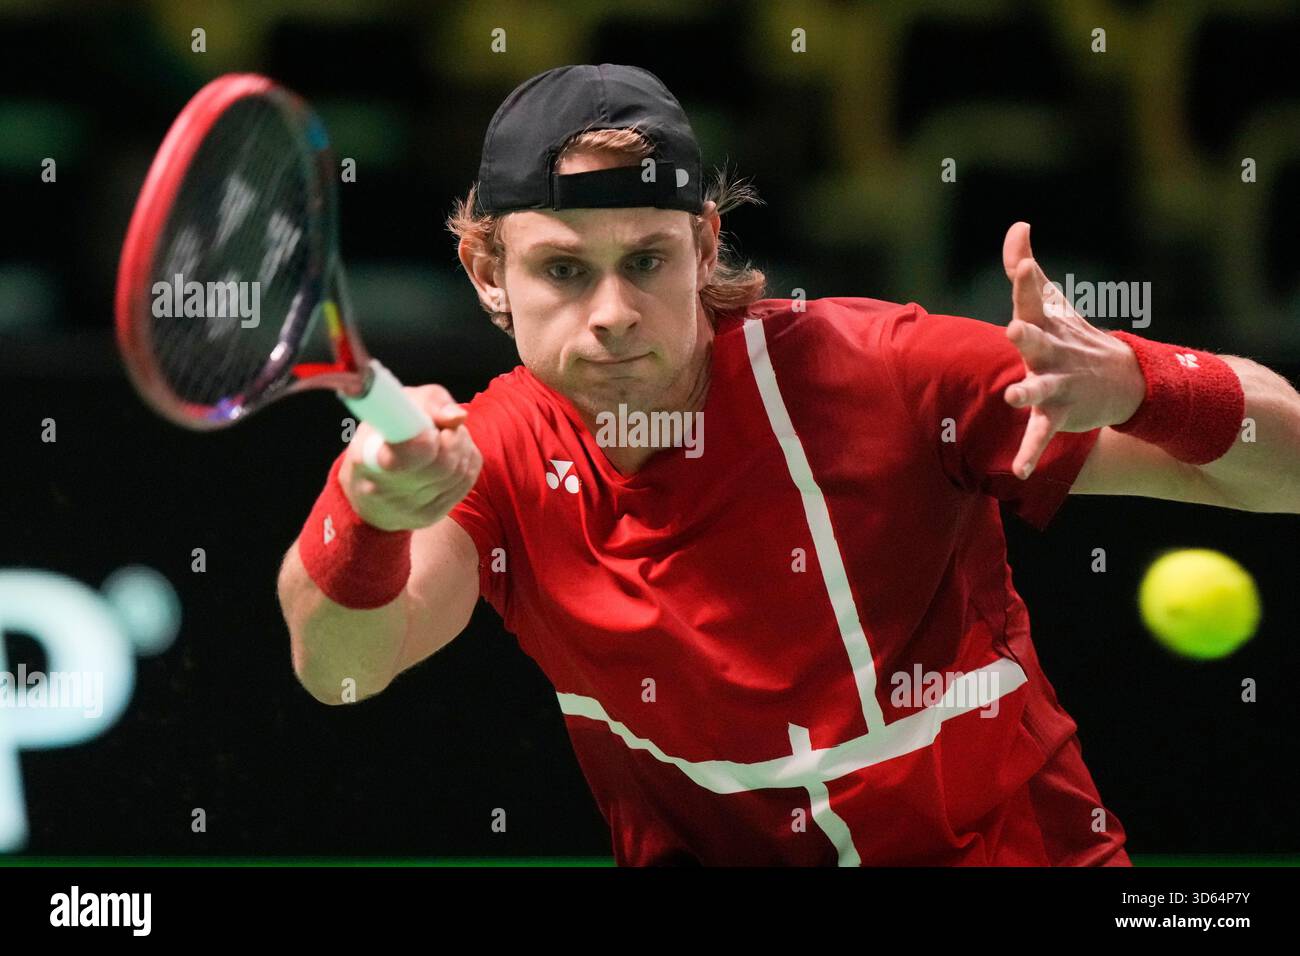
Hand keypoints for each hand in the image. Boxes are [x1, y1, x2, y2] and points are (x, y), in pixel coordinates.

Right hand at [340, 384, 482, 530]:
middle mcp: (386, 491)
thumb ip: (428, 401)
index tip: (429, 431)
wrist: (368, 492)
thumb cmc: (381, 438)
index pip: (405, 455)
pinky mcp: (431, 515)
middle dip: (452, 437)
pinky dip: (465, 460)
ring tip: (442, 437)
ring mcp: (410, 509)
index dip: (423, 441)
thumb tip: (458, 417)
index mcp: (369, 459)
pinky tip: (450, 453)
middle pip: (443, 464)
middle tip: (440, 426)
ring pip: (460, 470)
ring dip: (461, 446)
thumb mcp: (393, 406)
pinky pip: (467, 480)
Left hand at [1000, 222, 1145, 478]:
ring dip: (1028, 392)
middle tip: (1015, 328)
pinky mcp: (1059, 415)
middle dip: (1027, 335)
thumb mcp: (1050, 301)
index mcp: (1045, 325)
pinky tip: (1019, 472)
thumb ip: (1025, 266)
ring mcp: (1058, 384)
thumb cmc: (1072, 336)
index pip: (1032, 298)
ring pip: (1040, 389)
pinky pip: (1041, 436)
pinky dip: (1030, 454)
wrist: (1124, 380)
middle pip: (1037, 340)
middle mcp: (1053, 353)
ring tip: (1013, 397)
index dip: (1026, 280)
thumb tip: (1018, 225)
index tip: (1022, 264)